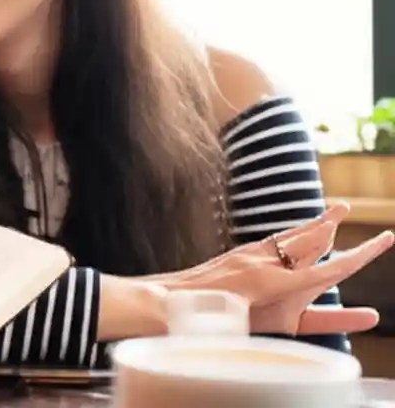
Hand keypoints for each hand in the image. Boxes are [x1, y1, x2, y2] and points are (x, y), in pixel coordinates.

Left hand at [154, 203, 392, 334]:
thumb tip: (270, 315)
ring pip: (289, 239)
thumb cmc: (195, 320)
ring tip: (333, 211)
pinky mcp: (233, 257)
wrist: (158, 300)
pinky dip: (288, 238)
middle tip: (349, 206)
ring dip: (312, 225)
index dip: (355, 257)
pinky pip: (270, 245)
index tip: (381, 241)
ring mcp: (245, 256)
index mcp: (268, 281)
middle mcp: (260, 263)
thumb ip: (264, 316)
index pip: (323, 269)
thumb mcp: (235, 324)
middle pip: (306, 241)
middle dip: (330, 225)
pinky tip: (292, 237)